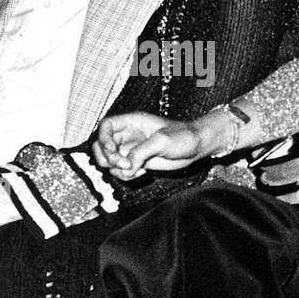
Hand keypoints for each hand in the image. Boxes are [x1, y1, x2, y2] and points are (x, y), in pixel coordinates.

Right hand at [94, 111, 208, 178]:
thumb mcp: (161, 141)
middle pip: (102, 146)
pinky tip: (142, 172)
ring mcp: (132, 150)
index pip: (105, 126)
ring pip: (109, 161)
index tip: (112, 150)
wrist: (197, 148)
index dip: (103, 138)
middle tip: (125, 164)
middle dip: (108, 158)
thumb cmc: (183, 137)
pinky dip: (127, 175)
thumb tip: (127, 166)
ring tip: (135, 170)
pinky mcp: (138, 163)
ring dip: (117, 169)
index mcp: (132, 122)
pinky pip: (122, 171)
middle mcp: (129, 136)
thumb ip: (141, 152)